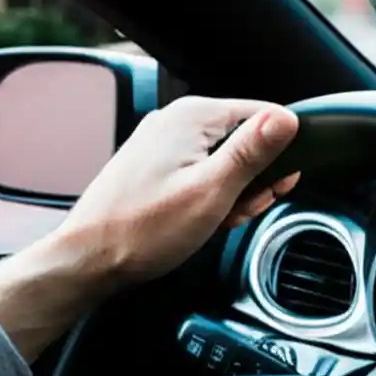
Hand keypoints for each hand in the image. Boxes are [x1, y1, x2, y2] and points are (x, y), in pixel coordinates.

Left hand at [0, 97, 299, 359]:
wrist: (88, 260)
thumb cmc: (141, 230)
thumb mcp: (211, 191)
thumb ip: (252, 152)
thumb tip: (287, 118)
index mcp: (191, 116)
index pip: (263, 115)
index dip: (280, 152)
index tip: (278, 185)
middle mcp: (175, 121)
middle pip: (243, 139)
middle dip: (251, 179)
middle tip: (237, 209)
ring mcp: (162, 143)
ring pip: (222, 160)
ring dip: (230, 192)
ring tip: (213, 219)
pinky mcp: (154, 165)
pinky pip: (199, 172)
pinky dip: (208, 196)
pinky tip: (199, 220)